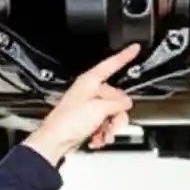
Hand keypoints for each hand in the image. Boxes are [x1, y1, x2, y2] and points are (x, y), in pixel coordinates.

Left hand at [22, 44, 139, 165]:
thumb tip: (126, 102)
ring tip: (103, 134)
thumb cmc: (68, 122)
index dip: (124, 56)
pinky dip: (103, 133)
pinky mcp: (86, 120)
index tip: (134, 48)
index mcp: (89, 81)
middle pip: (115, 98)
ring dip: (110, 127)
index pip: (111, 64)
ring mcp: (88, 106)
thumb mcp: (99, 109)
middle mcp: (89, 92)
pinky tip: (97, 138)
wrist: (55, 142)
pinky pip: (103, 124)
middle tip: (113, 123)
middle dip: (117, 114)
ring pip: (111, 114)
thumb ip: (117, 103)